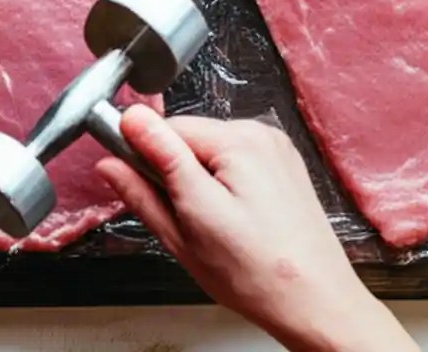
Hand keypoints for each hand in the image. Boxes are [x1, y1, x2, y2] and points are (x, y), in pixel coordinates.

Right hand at [96, 106, 419, 351]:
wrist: (316, 301)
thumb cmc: (258, 275)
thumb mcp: (186, 232)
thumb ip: (144, 187)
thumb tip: (111, 156)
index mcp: (236, 143)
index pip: (163, 128)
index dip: (142, 157)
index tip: (138, 187)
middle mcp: (258, 134)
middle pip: (188, 137)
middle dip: (173, 172)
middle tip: (184, 220)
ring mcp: (275, 146)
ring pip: (210, 150)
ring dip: (199, 179)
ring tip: (213, 225)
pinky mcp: (283, 161)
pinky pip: (235, 160)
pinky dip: (223, 183)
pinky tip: (234, 218)